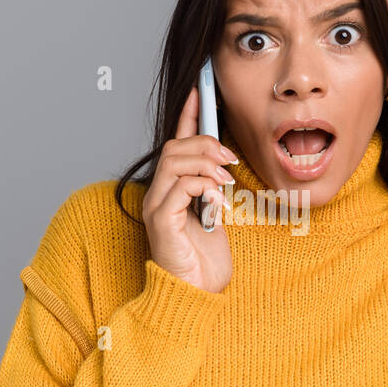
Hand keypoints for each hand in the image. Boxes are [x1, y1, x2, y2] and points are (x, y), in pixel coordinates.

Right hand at [141, 84, 234, 293]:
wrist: (196, 296)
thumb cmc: (205, 261)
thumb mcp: (216, 215)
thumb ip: (214, 189)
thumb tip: (225, 163)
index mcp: (172, 190)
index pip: (175, 143)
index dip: (187, 115)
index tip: (200, 90)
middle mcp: (158, 195)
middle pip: (174, 148)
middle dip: (205, 144)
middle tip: (231, 160)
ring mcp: (156, 208)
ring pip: (175, 162)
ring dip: (207, 165)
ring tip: (226, 182)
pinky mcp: (161, 223)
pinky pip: (180, 188)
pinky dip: (204, 188)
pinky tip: (218, 204)